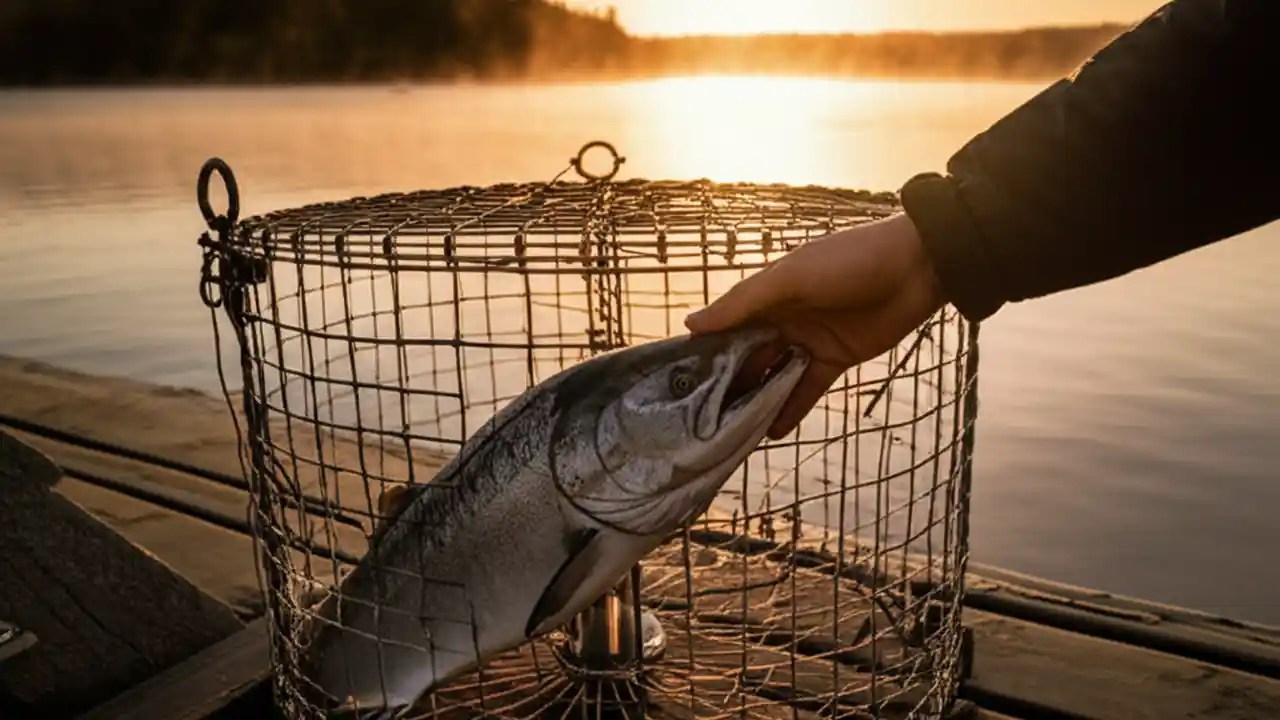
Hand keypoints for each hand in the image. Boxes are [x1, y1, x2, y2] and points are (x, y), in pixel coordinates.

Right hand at [684, 213, 945, 438]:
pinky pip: (807, 387)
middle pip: (748, 355)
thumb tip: (691, 325)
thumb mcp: (790, 277)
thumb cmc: (849, 261)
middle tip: (703, 417)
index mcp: (768, 293)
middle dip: (729, 383)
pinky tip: (771, 431)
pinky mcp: (836, 359)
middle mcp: (783, 317)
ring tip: (731, 430)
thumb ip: (743, 303)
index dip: (706, 352)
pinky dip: (790, 408)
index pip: (727, 325)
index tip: (680, 381)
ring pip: (775, 374)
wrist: (918, 267)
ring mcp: (809, 339)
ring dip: (757, 399)